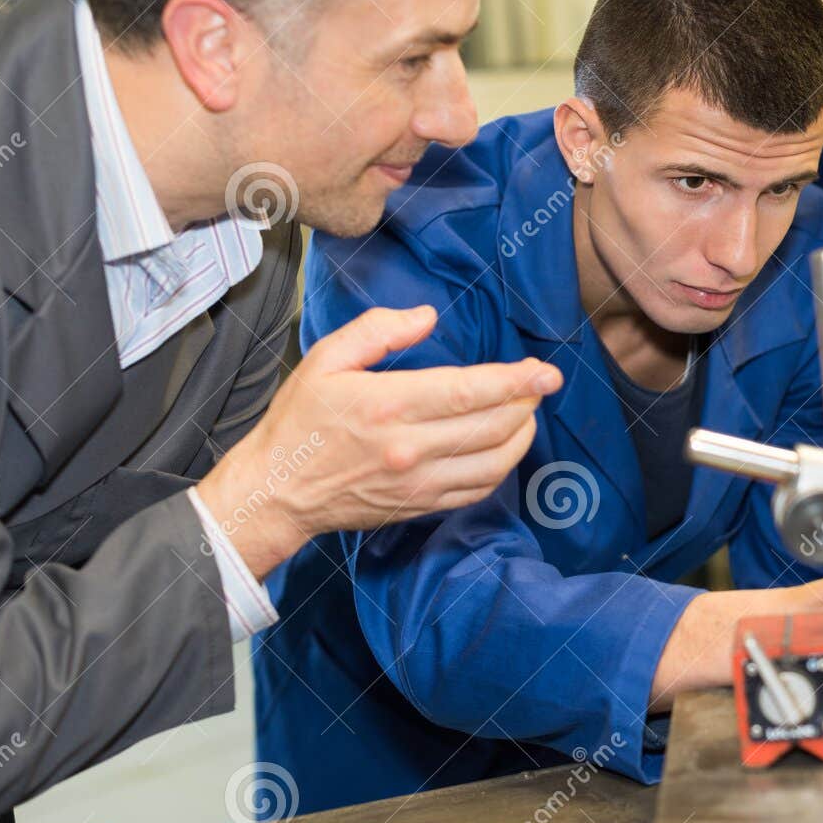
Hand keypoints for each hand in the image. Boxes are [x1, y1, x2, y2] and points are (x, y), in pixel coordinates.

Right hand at [195, 305, 561, 577]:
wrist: (277, 489)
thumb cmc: (300, 420)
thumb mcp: (326, 359)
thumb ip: (379, 330)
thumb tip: (428, 317)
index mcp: (388, 406)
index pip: (469, 392)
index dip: (515, 381)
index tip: (545, 371)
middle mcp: (410, 448)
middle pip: (493, 426)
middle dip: (527, 401)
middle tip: (541, 383)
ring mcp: (418, 483)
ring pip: (495, 462)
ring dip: (522, 434)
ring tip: (527, 410)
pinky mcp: (420, 505)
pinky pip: (478, 489)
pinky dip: (502, 466)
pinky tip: (504, 445)